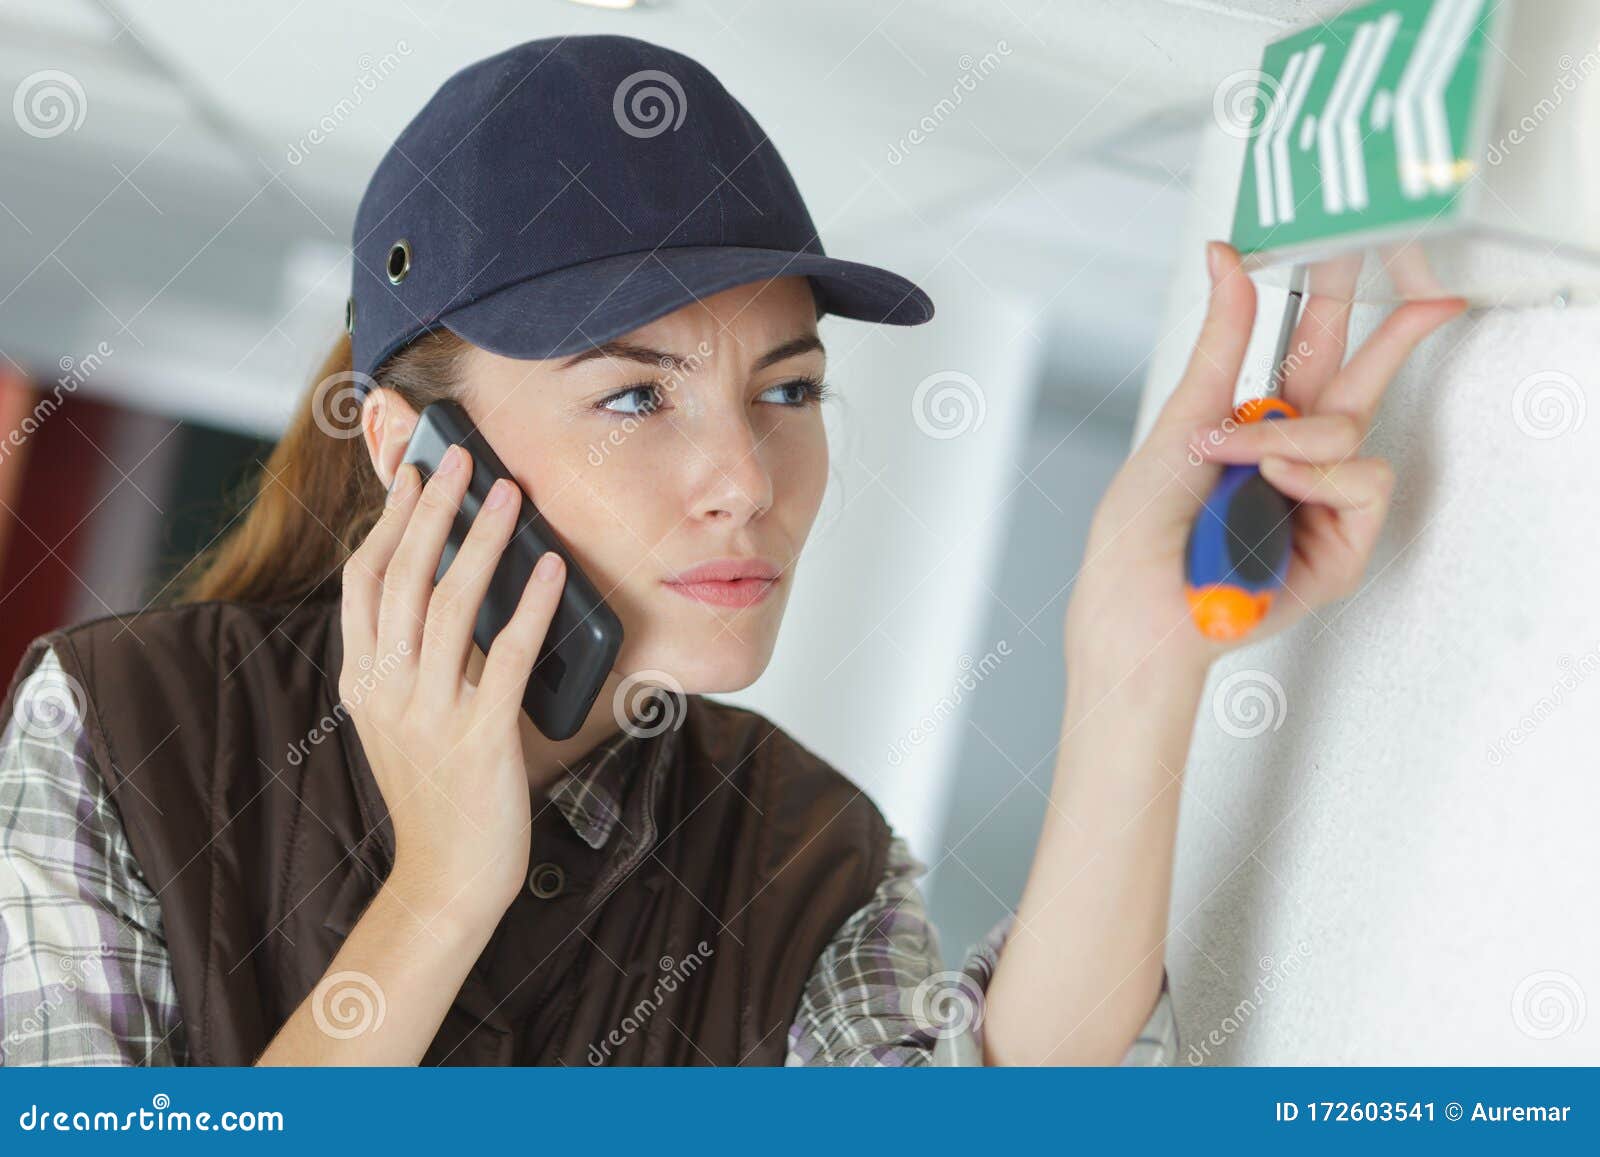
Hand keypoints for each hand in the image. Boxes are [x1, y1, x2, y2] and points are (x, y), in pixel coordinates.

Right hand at [338, 444, 566, 932]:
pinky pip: (506, 657)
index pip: (364, 581)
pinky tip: (550, 570)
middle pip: (402, 577)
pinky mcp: (479, 738)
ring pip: (449, 605)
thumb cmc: (438, 793)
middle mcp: (386, 690)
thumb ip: (413, 661)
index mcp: (363, 681)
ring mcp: (429, 714)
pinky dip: (528, 606)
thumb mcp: (404, 720)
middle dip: (434, 509)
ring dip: (482, 541)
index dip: (390, 521)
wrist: (447, 878)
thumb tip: (454, 585)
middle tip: (462, 459)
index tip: (413, 474)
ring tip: (508, 494)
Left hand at [1064, 241, 1466, 682]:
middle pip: (1360, 381)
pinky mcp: (1343, 544)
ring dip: (1290, 437)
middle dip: (1394, 335)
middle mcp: (1294, 460)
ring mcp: (1321, 502)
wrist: (1140, 600)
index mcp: (1255, 425)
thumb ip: (1224, 339)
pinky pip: (1363, 478)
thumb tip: (1226, 258)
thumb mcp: (1184, 416)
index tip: (1363, 251)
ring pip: (1350, 428)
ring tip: (1237, 461)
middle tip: (1431, 294)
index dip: (1339, 302)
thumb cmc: (1144, 526)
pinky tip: (1278, 488)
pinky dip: (1316, 476)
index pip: (1311, 353)